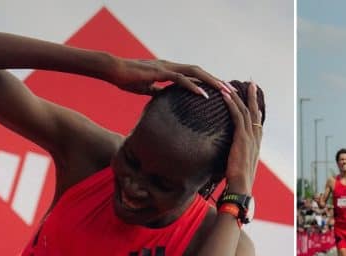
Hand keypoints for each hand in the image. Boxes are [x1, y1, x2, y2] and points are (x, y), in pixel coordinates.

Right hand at [111, 58, 226, 97]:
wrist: (112, 69)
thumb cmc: (127, 78)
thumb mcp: (146, 88)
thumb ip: (158, 92)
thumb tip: (165, 99)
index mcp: (171, 70)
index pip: (195, 75)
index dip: (210, 83)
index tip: (223, 92)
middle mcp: (172, 66)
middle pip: (201, 72)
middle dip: (217, 82)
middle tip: (233, 92)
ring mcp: (167, 67)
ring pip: (195, 72)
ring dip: (211, 82)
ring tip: (225, 92)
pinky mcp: (160, 72)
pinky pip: (180, 79)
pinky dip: (193, 86)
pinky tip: (204, 95)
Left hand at [223, 83, 262, 193]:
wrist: (241, 187)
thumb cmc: (237, 182)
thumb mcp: (238, 166)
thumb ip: (236, 157)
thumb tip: (229, 157)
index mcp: (256, 144)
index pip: (257, 122)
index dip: (256, 108)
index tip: (253, 98)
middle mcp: (256, 138)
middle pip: (255, 112)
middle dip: (252, 96)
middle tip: (251, 83)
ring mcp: (250, 137)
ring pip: (245, 111)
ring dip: (237, 96)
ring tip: (231, 84)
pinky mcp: (242, 138)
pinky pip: (237, 116)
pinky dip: (231, 103)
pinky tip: (225, 95)